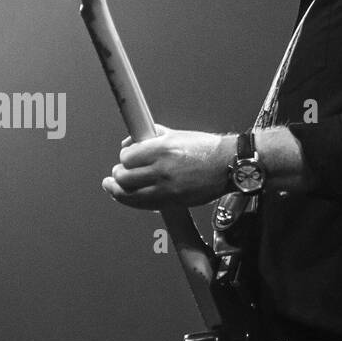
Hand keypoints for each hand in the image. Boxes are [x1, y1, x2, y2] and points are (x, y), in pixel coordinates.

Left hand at [102, 124, 234, 209]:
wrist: (228, 166)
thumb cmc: (205, 149)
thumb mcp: (176, 135)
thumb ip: (150, 136)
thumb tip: (128, 142)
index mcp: (163, 149)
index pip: (127, 157)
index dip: (123, 158)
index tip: (125, 159)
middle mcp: (163, 169)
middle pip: (124, 178)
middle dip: (117, 176)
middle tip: (117, 174)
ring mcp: (167, 188)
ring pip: (130, 195)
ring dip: (119, 191)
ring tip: (114, 187)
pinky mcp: (173, 202)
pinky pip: (145, 205)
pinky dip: (134, 202)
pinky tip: (130, 197)